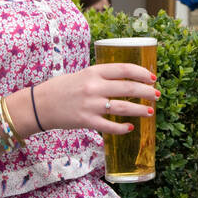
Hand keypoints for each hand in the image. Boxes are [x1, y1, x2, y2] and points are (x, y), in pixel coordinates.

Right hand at [36, 64, 158, 133]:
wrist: (40, 104)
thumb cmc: (62, 88)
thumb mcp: (83, 75)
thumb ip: (102, 77)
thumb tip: (126, 80)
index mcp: (94, 72)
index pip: (125, 69)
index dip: (142, 73)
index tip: (152, 78)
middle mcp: (94, 87)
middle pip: (128, 88)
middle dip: (147, 92)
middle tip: (157, 95)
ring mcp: (91, 105)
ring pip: (123, 107)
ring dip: (140, 110)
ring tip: (150, 112)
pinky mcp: (86, 121)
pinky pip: (109, 126)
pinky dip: (122, 128)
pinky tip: (130, 128)